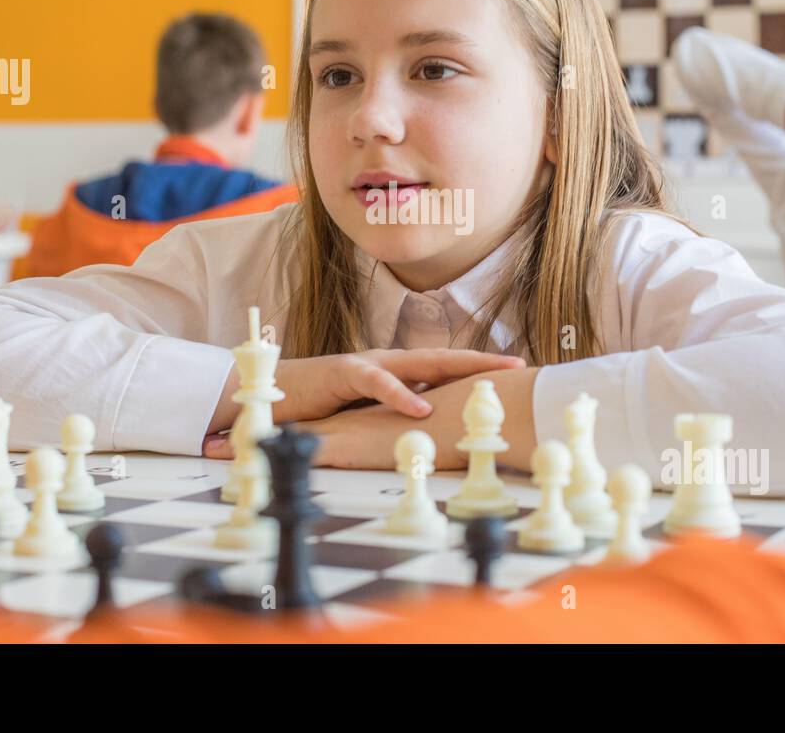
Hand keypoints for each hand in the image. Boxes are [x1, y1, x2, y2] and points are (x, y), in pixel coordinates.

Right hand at [208, 349, 525, 433]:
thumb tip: (424, 425)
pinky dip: (401, 393)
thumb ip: (390, 414)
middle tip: (518, 365)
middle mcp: (384, 363)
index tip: (512, 375)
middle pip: (442, 358)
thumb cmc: (315, 407)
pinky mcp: (342, 374)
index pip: (442, 369)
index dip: (476, 370)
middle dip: (480, 361)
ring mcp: (365, 364)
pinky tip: (422, 405)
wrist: (267, 394)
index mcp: (392, 373)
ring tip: (486, 376)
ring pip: (418, 362)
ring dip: (454, 367)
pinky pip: (376, 382)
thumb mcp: (362, 415)